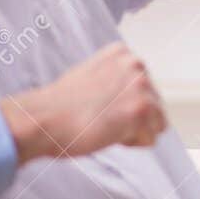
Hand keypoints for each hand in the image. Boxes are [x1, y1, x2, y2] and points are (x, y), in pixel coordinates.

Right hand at [0, 42, 167, 164]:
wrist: (43, 119)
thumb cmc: (60, 106)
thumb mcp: (91, 77)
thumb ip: (115, 80)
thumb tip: (129, 94)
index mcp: (123, 54)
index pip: (145, 89)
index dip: (124, 105)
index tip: (99, 105)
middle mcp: (136, 65)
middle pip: (156, 106)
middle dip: (132, 119)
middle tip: (100, 118)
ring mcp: (140, 86)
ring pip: (156, 124)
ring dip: (133, 132)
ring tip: (105, 125)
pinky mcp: (141, 109)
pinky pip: (150, 139)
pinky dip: (131, 144)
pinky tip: (108, 133)